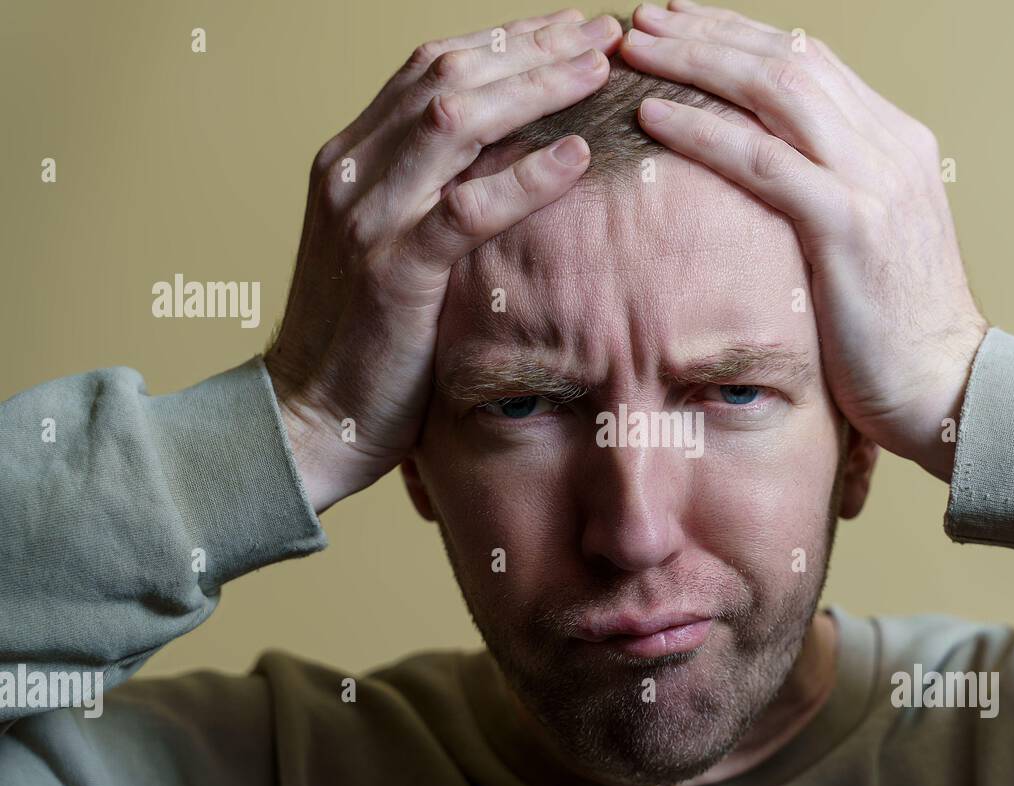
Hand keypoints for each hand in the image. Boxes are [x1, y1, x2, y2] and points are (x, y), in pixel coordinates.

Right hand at [265, 9, 622, 511]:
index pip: (432, 69)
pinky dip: (524, 179)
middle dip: (530, 44)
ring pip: (456, 121)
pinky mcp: (393, 271)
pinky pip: (467, 209)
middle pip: (448, 75)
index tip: (568, 28)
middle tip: (600, 28)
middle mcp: (352, 170)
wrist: (309, 414)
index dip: (505, 42)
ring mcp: (367, 216)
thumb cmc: (368, 339)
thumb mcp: (394, 248)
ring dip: (535, 86)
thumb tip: (512, 161)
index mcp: (352, 158)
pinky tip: (575, 156)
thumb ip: (432, 196)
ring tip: (599, 66)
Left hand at [619, 0, 988, 480]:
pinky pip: (762, 161)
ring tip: (637, 46)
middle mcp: (890, 144)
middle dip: (710, 30)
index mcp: (895, 141)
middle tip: (645, 16)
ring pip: (773, 89)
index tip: (681, 23)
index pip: (809, 60)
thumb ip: (830, 193)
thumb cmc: (897, 327)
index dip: (739, 35)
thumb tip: (768, 177)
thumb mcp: (867, 241)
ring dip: (697, 61)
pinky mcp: (851, 224)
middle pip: (788, 56)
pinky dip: (701, 132)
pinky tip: (651, 115)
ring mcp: (875, 179)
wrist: (948, 384)